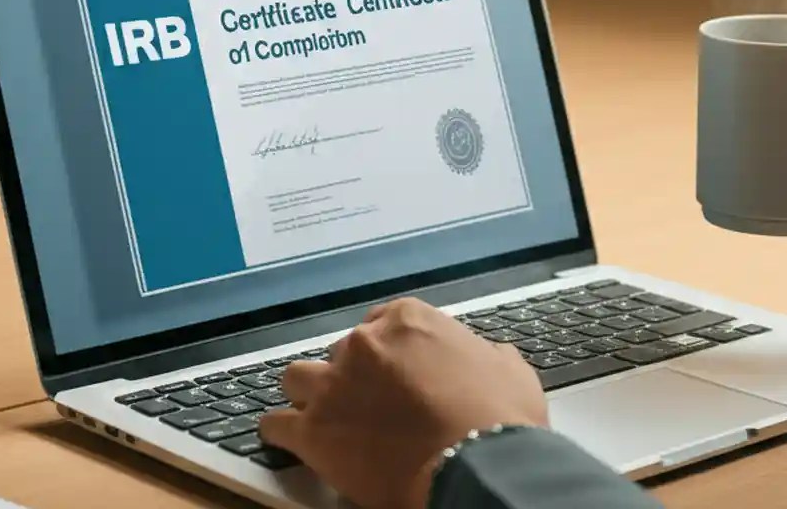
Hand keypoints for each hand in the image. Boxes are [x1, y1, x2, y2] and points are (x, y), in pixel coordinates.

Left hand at [259, 298, 548, 508]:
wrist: (476, 466)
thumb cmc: (498, 419)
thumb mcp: (510, 370)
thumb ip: (487, 356)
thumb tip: (490, 357)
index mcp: (409, 320)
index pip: (382, 324)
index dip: (388, 354)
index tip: (395, 375)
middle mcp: (365, 343)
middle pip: (342, 352)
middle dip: (353, 377)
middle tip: (372, 406)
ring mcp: (333, 385)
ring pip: (297, 377)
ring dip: (309, 395)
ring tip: (327, 418)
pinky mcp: (313, 430)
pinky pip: (276, 424)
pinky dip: (282, 433)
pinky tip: (293, 442)